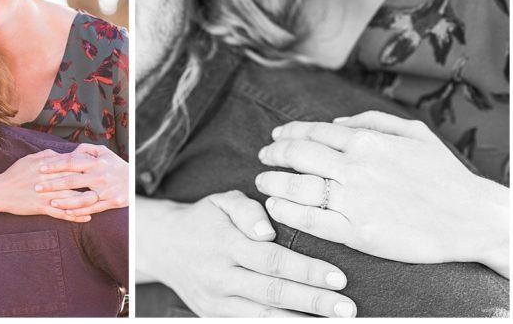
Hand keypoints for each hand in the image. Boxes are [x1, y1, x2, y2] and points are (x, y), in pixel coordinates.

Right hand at [0, 149, 95, 221]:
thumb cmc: (15, 174)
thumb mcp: (30, 159)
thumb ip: (47, 155)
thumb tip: (62, 153)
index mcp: (46, 166)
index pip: (69, 163)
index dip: (85, 165)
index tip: (97, 166)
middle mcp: (47, 180)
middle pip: (73, 180)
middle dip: (89, 181)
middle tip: (104, 183)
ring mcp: (45, 195)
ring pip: (70, 198)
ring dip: (86, 200)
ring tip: (99, 201)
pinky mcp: (41, 208)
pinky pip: (61, 213)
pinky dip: (75, 216)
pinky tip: (86, 217)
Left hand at [35, 144, 127, 214]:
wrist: (135, 180)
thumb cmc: (114, 165)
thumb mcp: (104, 152)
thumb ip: (87, 150)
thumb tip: (71, 150)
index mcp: (97, 162)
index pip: (72, 162)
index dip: (55, 165)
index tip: (40, 168)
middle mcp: (100, 175)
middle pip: (73, 180)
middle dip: (53, 184)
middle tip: (37, 186)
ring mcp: (106, 190)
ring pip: (82, 198)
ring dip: (64, 201)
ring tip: (50, 202)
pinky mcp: (111, 202)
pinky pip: (92, 208)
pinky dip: (79, 211)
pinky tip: (66, 211)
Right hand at [145, 191, 355, 317]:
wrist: (165, 245)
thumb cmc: (204, 220)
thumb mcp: (222, 201)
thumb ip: (246, 208)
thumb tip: (267, 230)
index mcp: (225, 243)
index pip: (272, 259)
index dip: (307, 270)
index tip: (338, 277)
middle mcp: (220, 276)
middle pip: (273, 292)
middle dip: (313, 302)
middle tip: (347, 308)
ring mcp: (216, 301)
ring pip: (263, 315)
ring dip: (300, 321)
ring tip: (333, 323)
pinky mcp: (214, 316)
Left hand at [256, 111, 496, 266]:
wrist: (473, 218)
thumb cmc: (443, 174)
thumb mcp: (412, 132)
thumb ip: (370, 121)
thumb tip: (333, 122)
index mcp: (366, 141)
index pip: (311, 132)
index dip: (286, 133)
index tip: (275, 137)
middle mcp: (356, 168)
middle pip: (297, 155)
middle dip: (273, 154)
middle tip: (262, 157)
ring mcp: (355, 201)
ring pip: (297, 186)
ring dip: (272, 180)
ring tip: (262, 180)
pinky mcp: (358, 232)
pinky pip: (311, 220)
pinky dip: (287, 210)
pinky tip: (275, 205)